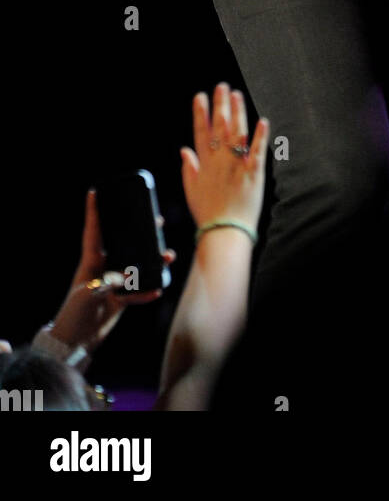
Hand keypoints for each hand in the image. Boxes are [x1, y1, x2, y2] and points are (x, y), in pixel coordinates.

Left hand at [50, 189, 175, 356]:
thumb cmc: (74, 313)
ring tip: (168, 256)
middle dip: (141, 232)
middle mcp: (104, 268)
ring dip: (153, 262)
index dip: (94, 211)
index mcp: (90, 261)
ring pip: (138, 266)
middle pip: (124, 244)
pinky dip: (148, 291)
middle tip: (158, 221)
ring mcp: (114, 282)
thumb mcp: (88, 293)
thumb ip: (108, 281)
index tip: (95, 191)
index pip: (94, 230)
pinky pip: (139, 291)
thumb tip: (128, 276)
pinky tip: (159, 289)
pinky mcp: (120, 299)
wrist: (75, 341)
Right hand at [180, 83, 268, 233]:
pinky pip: (257, 151)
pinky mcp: (253, 173)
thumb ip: (188, 167)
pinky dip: (259, 136)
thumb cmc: (208, 214)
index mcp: (204, 164)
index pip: (201, 133)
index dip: (200, 113)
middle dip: (220, 105)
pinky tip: (262, 121)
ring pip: (237, 133)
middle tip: (221, 86)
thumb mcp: (191, 190)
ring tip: (237, 95)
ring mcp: (236, 165)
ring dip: (238, 113)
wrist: (224, 232)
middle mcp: (219, 161)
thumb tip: (184, 149)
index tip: (200, 96)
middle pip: (219, 127)